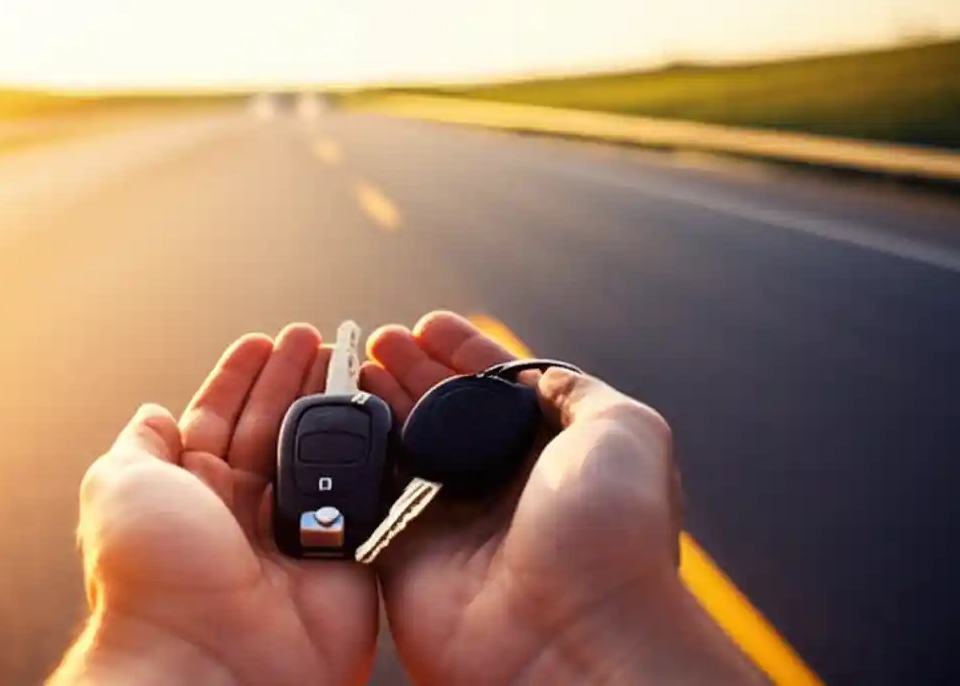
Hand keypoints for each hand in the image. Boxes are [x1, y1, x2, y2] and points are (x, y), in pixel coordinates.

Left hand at [52, 325, 377, 685]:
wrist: (207, 661)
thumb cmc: (153, 579)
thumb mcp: (118, 487)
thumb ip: (139, 445)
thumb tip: (153, 414)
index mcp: (191, 491)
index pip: (221, 417)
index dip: (243, 376)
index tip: (266, 340)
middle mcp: (242, 510)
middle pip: (276, 426)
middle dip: (296, 378)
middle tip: (319, 339)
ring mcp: (294, 533)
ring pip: (321, 456)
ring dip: (336, 406)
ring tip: (353, 361)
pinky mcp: (342, 558)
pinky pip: (364, 499)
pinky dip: (374, 459)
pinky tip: (380, 418)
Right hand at [361, 311, 759, 684]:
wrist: (574, 636)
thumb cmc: (612, 534)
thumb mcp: (626, 430)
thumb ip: (579, 391)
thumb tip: (543, 374)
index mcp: (549, 457)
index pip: (497, 391)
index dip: (462, 353)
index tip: (430, 324)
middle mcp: (499, 488)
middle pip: (442, 413)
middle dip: (410, 370)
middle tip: (380, 338)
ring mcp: (449, 523)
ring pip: (401, 449)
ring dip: (375, 404)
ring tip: (351, 364)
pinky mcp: (404, 559)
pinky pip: (366, 502)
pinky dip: (347, 463)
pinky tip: (333, 422)